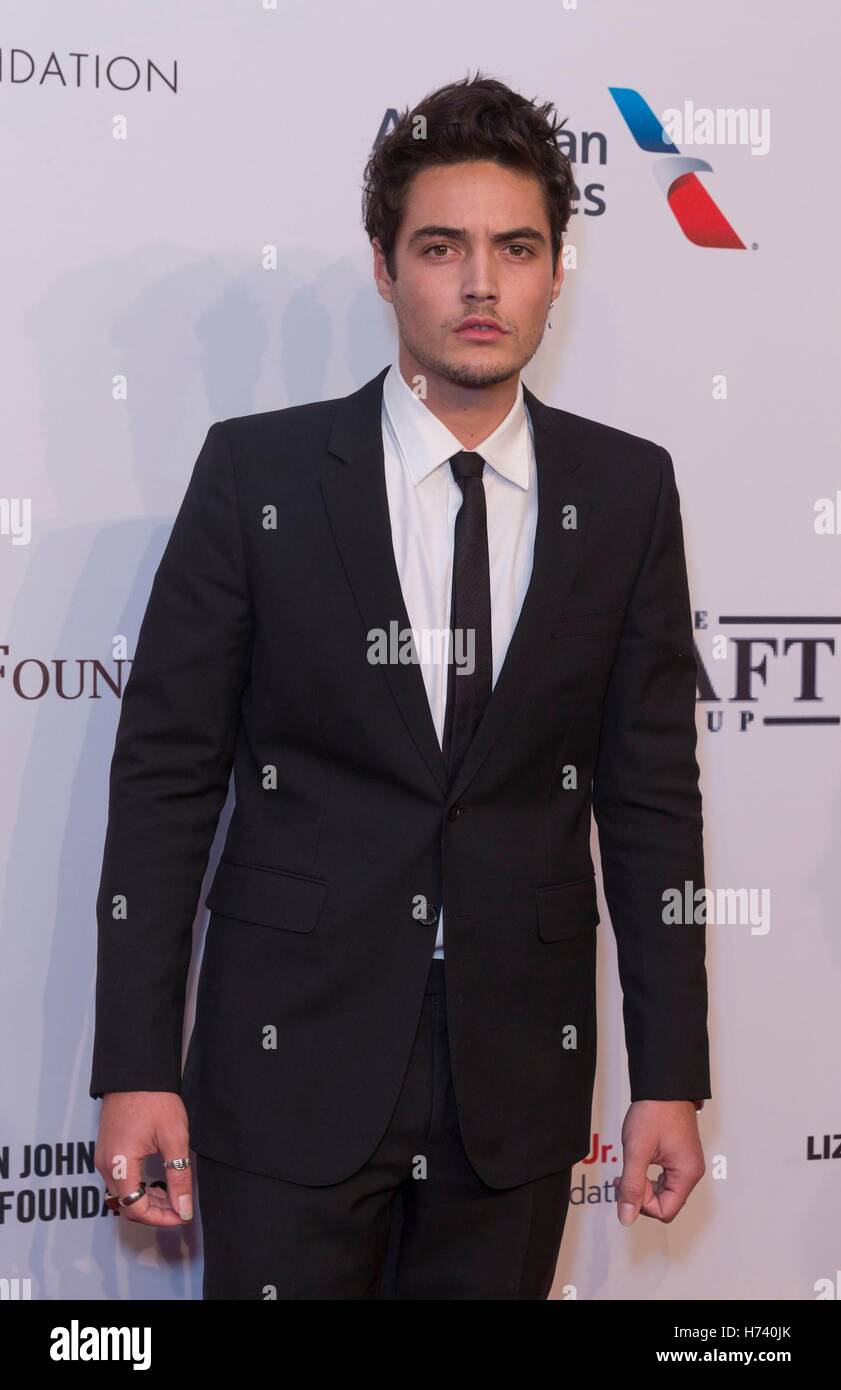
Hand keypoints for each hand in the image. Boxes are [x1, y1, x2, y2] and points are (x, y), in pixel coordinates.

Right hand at [95, 1091, 192, 1226]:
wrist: (136, 1073)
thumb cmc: (155, 1100)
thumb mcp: (174, 1138)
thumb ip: (178, 1176)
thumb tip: (182, 1209)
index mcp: (119, 1165)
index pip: (135, 1209)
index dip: (160, 1219)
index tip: (181, 1216)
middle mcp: (105, 1165)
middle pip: (127, 1205)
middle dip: (154, 1211)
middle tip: (180, 1207)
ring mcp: (103, 1157)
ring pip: (123, 1193)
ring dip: (147, 1199)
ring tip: (173, 1194)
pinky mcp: (107, 1150)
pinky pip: (120, 1179)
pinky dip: (138, 1186)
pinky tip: (158, 1181)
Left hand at [612, 1100, 704, 1224]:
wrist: (663, 1085)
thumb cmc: (654, 1111)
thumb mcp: (637, 1150)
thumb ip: (631, 1186)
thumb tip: (626, 1217)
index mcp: (686, 1174)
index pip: (665, 1211)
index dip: (642, 1203)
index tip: (628, 1183)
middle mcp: (691, 1172)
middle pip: (665, 1204)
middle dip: (641, 1194)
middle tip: (623, 1176)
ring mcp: (686, 1164)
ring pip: (663, 1192)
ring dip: (643, 1184)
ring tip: (628, 1167)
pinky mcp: (679, 1157)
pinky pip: (664, 1179)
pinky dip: (648, 1175)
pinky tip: (637, 1161)